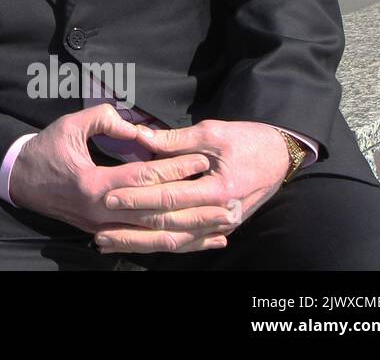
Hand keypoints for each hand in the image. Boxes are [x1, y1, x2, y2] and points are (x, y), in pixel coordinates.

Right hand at [9, 104, 234, 252]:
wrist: (20, 180)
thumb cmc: (45, 149)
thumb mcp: (70, 126)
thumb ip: (104, 119)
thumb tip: (137, 126)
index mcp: (94, 185)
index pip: (144, 177)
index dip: (174, 168)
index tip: (202, 159)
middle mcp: (103, 213)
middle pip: (158, 213)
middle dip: (196, 207)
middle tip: (229, 199)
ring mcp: (105, 228)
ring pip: (157, 235)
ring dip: (194, 231)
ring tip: (225, 224)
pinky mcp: (107, 234)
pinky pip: (147, 243)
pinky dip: (177, 243)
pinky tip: (201, 241)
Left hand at [91, 119, 288, 253]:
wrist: (280, 156)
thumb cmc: (247, 140)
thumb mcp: (211, 132)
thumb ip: (174, 139)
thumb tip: (138, 136)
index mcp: (219, 188)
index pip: (169, 197)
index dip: (137, 197)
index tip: (108, 196)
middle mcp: (222, 213)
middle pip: (169, 225)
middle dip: (132, 227)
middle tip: (99, 226)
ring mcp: (223, 224)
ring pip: (176, 240)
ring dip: (141, 243)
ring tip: (108, 241)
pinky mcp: (221, 227)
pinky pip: (188, 241)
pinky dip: (163, 244)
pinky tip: (138, 247)